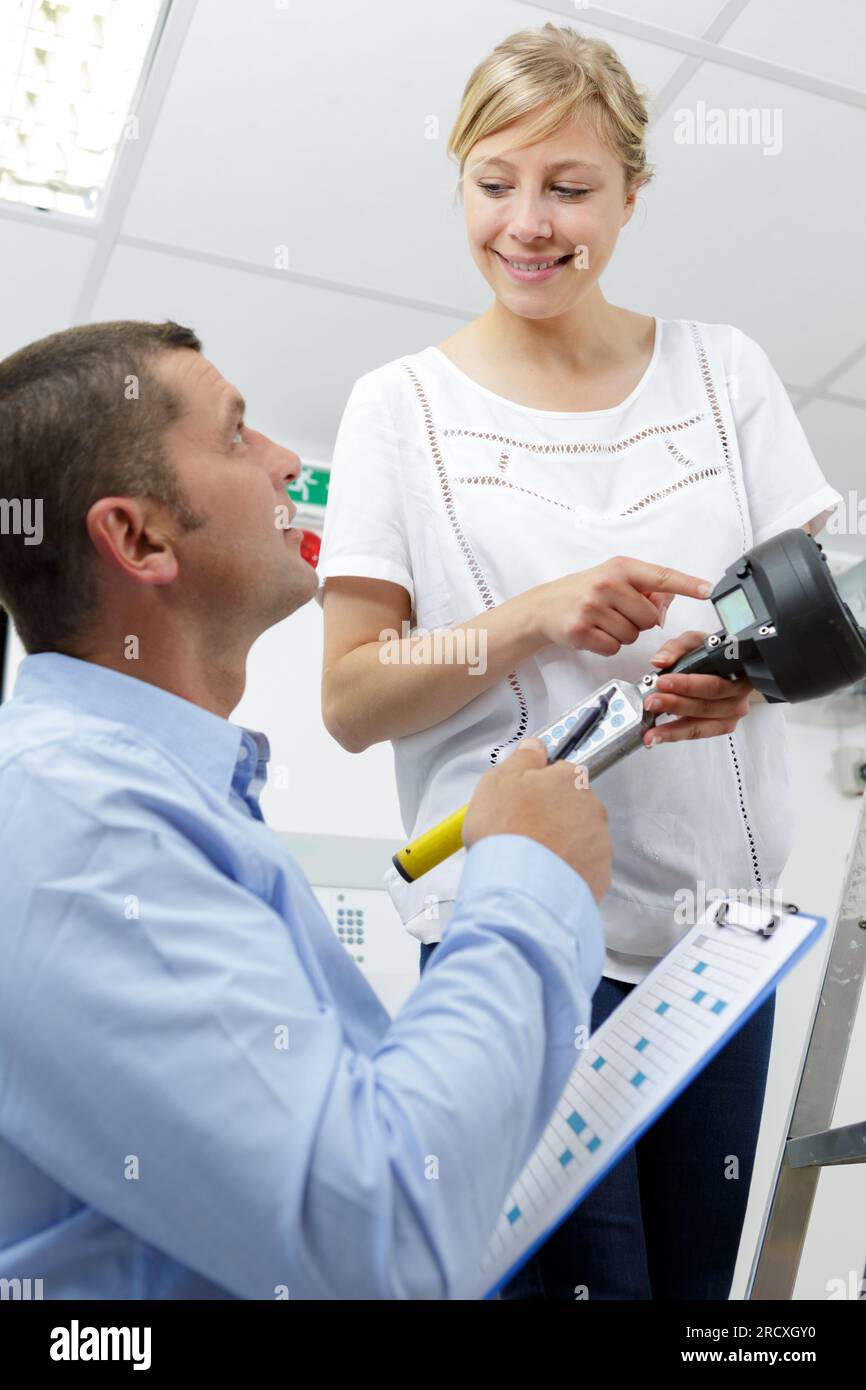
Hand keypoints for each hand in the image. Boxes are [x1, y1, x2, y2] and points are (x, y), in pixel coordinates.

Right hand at [462, 737, 611, 902]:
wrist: (518, 885)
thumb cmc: (507, 831)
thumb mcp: (499, 779)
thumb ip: (522, 758)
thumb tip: (535, 747)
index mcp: (569, 779)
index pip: (562, 772)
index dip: (541, 786)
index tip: (527, 797)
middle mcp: (591, 808)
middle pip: (574, 806)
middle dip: (553, 816)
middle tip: (524, 830)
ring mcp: (599, 843)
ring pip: (580, 838)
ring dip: (562, 844)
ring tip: (531, 857)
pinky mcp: (599, 875)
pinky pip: (584, 868)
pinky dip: (568, 871)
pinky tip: (544, 875)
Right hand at [524, 556, 712, 656]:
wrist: (544, 606)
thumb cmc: (587, 591)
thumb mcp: (615, 579)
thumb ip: (646, 590)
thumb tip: (664, 608)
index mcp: (621, 567)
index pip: (661, 576)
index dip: (687, 585)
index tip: (708, 591)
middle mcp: (607, 584)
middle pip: (650, 618)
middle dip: (640, 621)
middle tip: (618, 613)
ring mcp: (592, 607)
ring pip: (633, 635)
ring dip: (623, 634)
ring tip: (604, 622)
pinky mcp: (581, 630)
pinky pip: (614, 647)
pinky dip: (608, 645)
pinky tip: (594, 633)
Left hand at [644, 630, 753, 746]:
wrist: (724, 667)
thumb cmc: (712, 653)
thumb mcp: (696, 641)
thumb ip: (677, 647)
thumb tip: (660, 660)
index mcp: (737, 671)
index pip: (713, 681)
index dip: (688, 684)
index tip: (663, 681)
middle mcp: (738, 695)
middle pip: (705, 705)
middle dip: (675, 704)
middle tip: (651, 702)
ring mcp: (731, 713)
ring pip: (701, 724)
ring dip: (673, 729)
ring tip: (651, 731)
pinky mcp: (721, 726)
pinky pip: (697, 733)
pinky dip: (676, 736)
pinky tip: (658, 736)